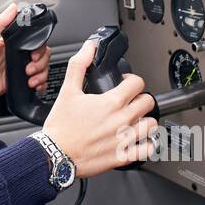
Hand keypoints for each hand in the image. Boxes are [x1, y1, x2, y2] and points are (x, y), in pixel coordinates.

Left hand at [0, 2, 50, 100]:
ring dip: (40, 74)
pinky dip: (40, 83)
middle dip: (40, 62)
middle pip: (42, 54)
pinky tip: (33, 84)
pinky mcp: (23, 80)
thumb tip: (12, 8)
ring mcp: (22, 67)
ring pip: (43, 67)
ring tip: (29, 77)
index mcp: (12, 43)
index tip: (34, 53)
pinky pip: (40, 80)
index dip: (39, 46)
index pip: (34, 40)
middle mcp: (19, 54)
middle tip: (29, 67)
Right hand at [42, 35, 157, 178]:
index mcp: (111, 102)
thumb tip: (88, 47)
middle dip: (139, 99)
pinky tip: (138, 141)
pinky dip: (147, 144)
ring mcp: (124, 139)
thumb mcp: (67, 90)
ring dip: (144, 121)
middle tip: (130, 102)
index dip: (131, 80)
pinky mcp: (123, 156)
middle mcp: (121, 120)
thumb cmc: (60, 126)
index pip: (138, 83)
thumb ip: (79, 65)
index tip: (124, 84)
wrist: (54, 154)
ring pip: (151, 125)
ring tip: (134, 121)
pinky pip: (148, 149)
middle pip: (148, 102)